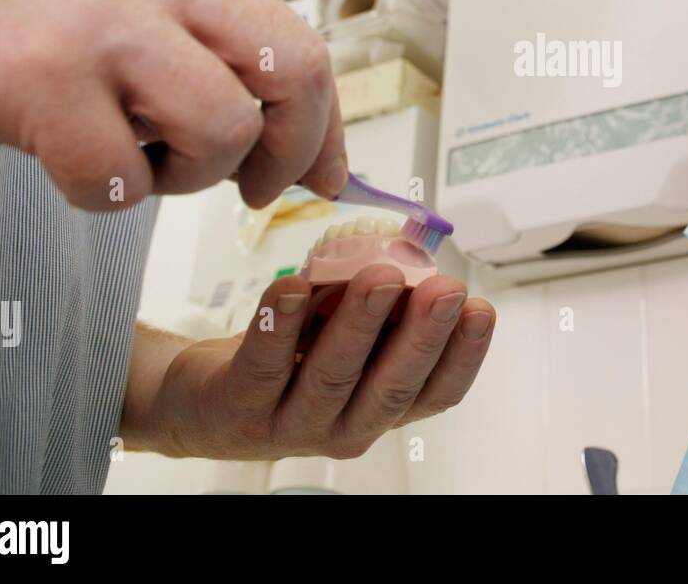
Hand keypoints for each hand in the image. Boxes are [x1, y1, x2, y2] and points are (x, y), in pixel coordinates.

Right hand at [0, 0, 344, 209]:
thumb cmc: (14, 25)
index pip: (300, 48)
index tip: (325, 177)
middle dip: (288, 153)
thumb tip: (300, 141)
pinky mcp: (40, 79)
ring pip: (221, 132)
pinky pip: (120, 180)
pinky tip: (63, 158)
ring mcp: (101, 26)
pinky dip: (101, 195)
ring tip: (129, 153)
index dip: (325, 127)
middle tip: (251, 188)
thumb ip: (211, 56)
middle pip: (291, 75)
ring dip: (184, 176)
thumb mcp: (132, 12)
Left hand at [134, 267, 495, 459]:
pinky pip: (263, 365)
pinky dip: (278, 325)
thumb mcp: (348, 341)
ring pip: (332, 376)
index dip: (464, 355)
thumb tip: (413, 260)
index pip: (436, 394)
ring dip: (360, 324)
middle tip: (444, 288)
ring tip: (381, 277)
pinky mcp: (240, 408)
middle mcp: (345, 426)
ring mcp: (292, 424)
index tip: (481, 310)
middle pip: (389, 388)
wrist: (206, 401)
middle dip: (421, 334)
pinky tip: (291, 287)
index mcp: (381, 408)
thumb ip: (383, 315)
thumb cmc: (292, 363)